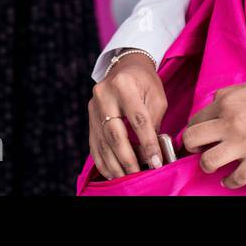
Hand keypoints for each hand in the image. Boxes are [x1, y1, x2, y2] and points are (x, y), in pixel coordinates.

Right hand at [87, 52, 167, 178]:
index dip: (147, 143)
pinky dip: (103, 161)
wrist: (125, 67)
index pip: (137, 119)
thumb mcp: (156, 96)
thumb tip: (153, 153)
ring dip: (115, 164)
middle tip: (138, 174)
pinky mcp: (89, 117)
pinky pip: (94, 143)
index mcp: (123, 85)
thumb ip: (154, 123)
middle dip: (127, 158)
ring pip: (102, 142)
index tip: (156, 161)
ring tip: (127, 178)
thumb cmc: (145, 82)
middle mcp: (103, 95)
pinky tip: (112, 173)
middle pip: (114, 133)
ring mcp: (93, 107)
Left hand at [180, 78, 245, 188]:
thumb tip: (215, 103)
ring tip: (215, 166)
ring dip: (208, 166)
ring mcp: (245, 143)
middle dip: (191, 149)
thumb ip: (229, 94)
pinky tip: (231, 179)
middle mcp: (231, 122)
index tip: (198, 138)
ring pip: (207, 162)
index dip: (194, 131)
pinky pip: (234, 179)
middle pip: (192, 140)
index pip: (195, 120)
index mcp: (227, 101)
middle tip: (199, 152)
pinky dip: (230, 182)